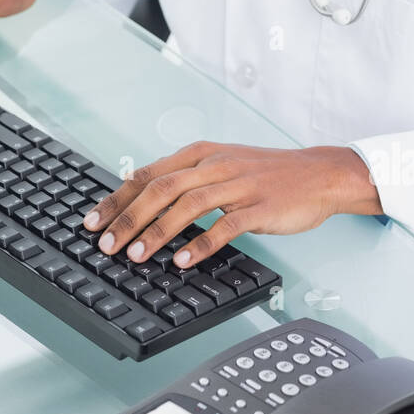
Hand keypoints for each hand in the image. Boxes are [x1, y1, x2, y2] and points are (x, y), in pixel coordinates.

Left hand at [84, 142, 380, 267]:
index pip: (148, 173)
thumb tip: (143, 197)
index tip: (94, 221)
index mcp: (201, 153)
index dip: (118, 198)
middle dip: (129, 217)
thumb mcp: (222, 164)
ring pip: (188, 205)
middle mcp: (215, 165)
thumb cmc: (268, 174)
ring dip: (157, 231)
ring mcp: (238, 185)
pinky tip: (182, 260)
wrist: (319, 174)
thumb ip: (186, 178)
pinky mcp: (259, 206)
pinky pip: (225, 226)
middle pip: (161, 188)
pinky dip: (200, 243)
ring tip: (135, 255)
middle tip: (106, 243)